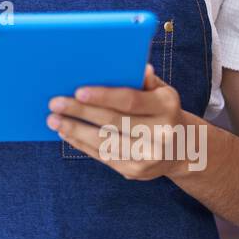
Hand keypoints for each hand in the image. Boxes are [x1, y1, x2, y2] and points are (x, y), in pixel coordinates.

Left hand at [46, 64, 196, 179]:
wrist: (184, 149)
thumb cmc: (163, 111)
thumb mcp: (162, 92)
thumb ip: (146, 80)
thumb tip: (137, 67)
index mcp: (166, 107)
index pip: (130, 101)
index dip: (103, 97)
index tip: (78, 91)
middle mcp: (160, 134)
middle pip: (113, 122)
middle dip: (80, 112)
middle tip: (55, 104)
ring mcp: (148, 156)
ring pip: (104, 142)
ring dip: (74, 130)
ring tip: (54, 120)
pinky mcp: (135, 171)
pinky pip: (103, 156)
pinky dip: (81, 144)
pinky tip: (66, 133)